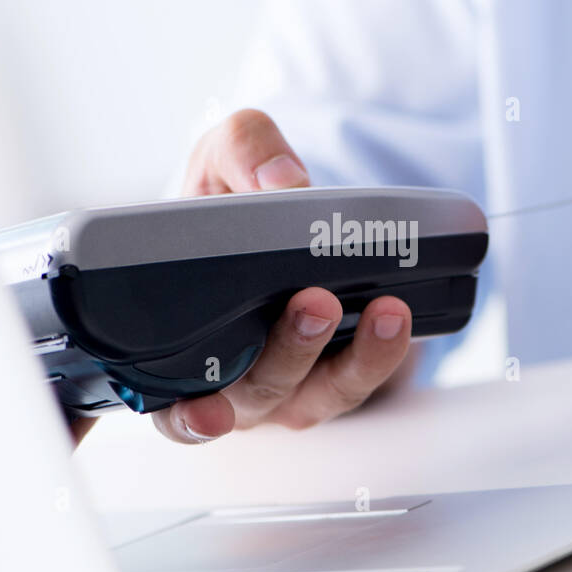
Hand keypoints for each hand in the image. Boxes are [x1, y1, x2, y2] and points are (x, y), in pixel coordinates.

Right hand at [149, 109, 413, 442]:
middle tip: (313, 302)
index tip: (207, 414)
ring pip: (320, 394)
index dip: (188, 419)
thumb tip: (284, 180)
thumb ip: (240, 153)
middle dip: (288, 352)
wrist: (274, 209)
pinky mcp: (340, 369)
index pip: (173, 406)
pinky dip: (382, 355)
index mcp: (181, 344)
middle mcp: (234, 378)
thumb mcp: (221, 158)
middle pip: (258, 394)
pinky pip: (361, 378)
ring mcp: (292, 382)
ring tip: (384, 310)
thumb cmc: (224, 198)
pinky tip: (398, 317)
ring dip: (355, 359)